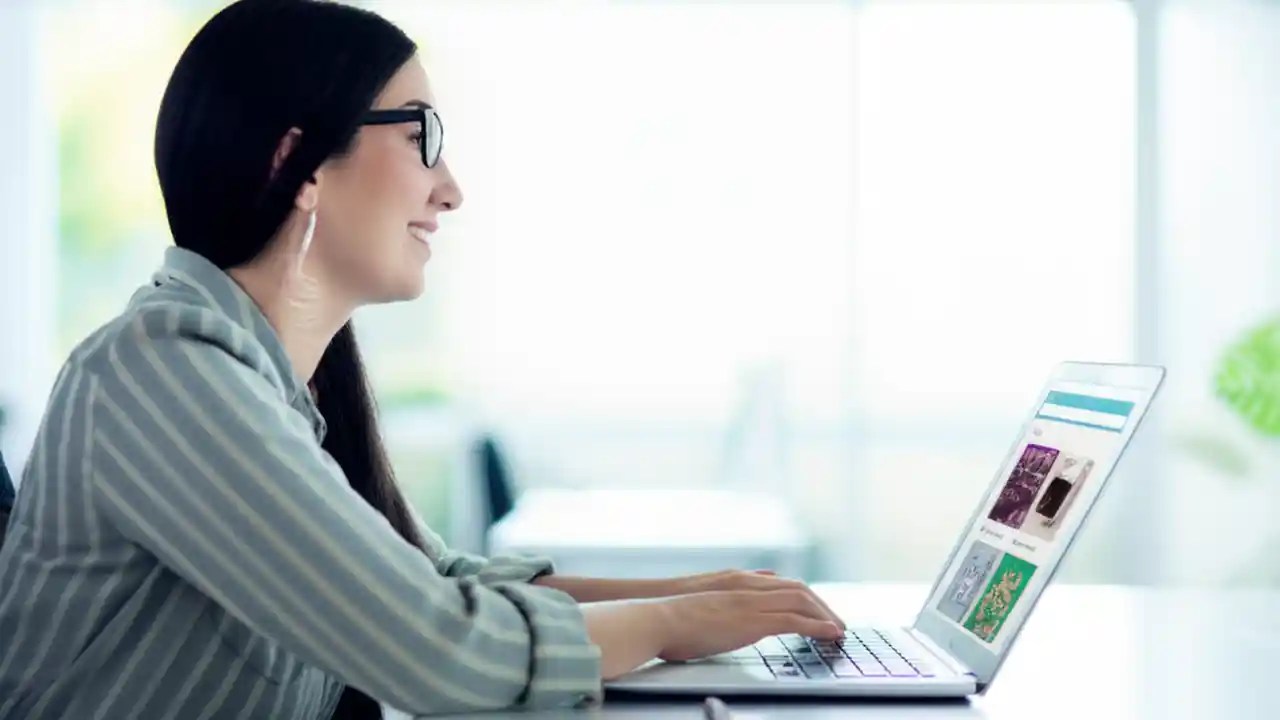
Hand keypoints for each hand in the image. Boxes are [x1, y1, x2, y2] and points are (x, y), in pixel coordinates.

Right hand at [678, 570, 846, 631]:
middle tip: (837, 622)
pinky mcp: (753, 620)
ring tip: (840, 630)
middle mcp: (750, 586)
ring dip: (825, 615)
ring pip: (802, 601)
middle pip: (799, 589)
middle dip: (821, 605)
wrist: (659, 616)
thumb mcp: (704, 600)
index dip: (804, 597)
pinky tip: (830, 634)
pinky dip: (818, 625)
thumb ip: (724, 597)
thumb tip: (735, 602)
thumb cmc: (674, 615)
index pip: (782, 584)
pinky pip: (795, 620)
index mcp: (738, 582)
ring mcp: (752, 602)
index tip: (817, 610)